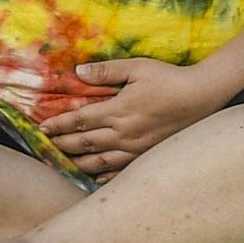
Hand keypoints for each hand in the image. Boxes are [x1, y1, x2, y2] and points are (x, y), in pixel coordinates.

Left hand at [40, 60, 222, 175]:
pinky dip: (103, 174)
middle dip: (62, 144)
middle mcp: (123, 133)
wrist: (201, 97)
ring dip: (77, 162)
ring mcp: (135, 148)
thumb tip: (78, 72)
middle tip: (45, 146)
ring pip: (98, 160)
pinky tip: (93, 175)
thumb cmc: (168, 79)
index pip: (80, 120)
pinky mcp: (146, 155)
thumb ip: (106, 71)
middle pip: (84, 143)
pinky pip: (120, 170)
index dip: (59, 125)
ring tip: (62, 161)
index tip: (42, 128)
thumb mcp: (137, 68)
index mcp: (118, 110)